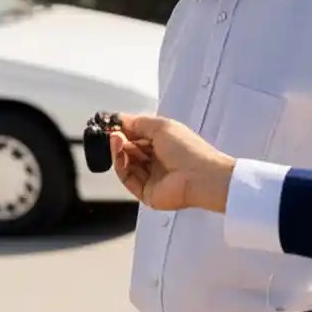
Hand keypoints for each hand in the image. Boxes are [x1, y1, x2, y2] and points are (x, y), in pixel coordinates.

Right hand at [108, 112, 236, 211]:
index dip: (124, 130)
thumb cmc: (189, 150)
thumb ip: (137, 122)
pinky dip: (119, 165)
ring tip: (116, 139)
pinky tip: (119, 153)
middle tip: (112, 132)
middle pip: (129, 150)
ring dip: (118, 150)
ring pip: (125, 164)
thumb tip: (119, 119)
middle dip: (119, 139)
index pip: (138, 137)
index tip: (111, 123)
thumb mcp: (161, 126)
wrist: (200, 177)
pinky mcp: (146, 192)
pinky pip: (127, 178)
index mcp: (163, 144)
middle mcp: (157, 161)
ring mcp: (151, 178)